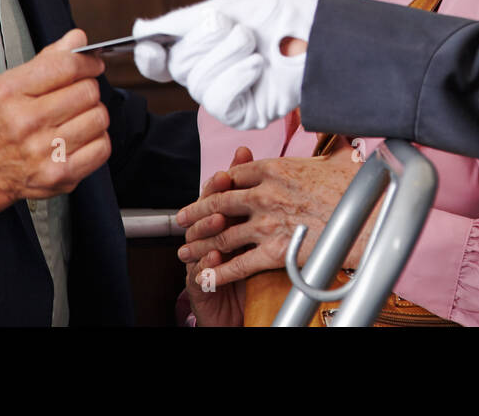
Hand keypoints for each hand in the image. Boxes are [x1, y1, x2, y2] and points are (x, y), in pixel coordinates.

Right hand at [0, 28, 109, 220]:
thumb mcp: (7, 84)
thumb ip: (47, 59)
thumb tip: (78, 39)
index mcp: (9, 94)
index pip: (66, 66)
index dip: (87, 62)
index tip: (91, 65)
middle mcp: (25, 123)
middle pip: (87, 91)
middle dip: (87, 88)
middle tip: (77, 94)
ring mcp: (44, 152)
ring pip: (99, 117)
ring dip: (93, 114)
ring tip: (76, 117)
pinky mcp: (60, 174)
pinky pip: (102, 147)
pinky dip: (96, 139)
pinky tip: (79, 138)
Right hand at [131, 0, 316, 128]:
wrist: (319, 33)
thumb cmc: (279, 18)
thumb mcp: (226, 9)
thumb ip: (182, 22)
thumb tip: (139, 30)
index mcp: (199, 50)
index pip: (156, 63)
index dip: (149, 56)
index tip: (152, 44)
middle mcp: (207, 77)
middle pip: (177, 67)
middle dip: (207, 39)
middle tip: (240, 28)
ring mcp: (225, 98)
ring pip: (197, 83)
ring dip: (229, 54)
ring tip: (254, 43)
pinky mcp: (244, 115)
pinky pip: (219, 101)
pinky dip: (237, 77)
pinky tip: (258, 66)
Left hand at [175, 145, 373, 288]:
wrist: (371, 216)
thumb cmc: (358, 187)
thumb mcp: (337, 156)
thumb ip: (329, 146)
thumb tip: (337, 134)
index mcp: (275, 168)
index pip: (236, 174)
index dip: (219, 183)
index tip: (210, 187)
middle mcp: (263, 193)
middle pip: (218, 202)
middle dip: (196, 213)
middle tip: (182, 219)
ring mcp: (265, 223)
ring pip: (222, 234)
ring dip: (200, 244)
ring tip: (186, 250)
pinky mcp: (273, 251)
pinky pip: (238, 263)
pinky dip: (218, 271)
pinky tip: (207, 275)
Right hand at [184, 146, 253, 326]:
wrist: (243, 313)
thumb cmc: (253, 273)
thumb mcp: (266, 238)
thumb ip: (267, 211)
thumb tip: (282, 179)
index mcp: (224, 222)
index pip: (221, 194)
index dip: (226, 179)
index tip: (235, 165)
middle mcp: (209, 238)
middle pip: (205, 209)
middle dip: (215, 194)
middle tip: (224, 182)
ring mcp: (201, 259)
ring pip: (196, 238)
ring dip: (208, 227)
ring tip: (220, 219)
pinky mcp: (199, 284)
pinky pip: (198, 272)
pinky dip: (206, 263)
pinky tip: (215, 256)